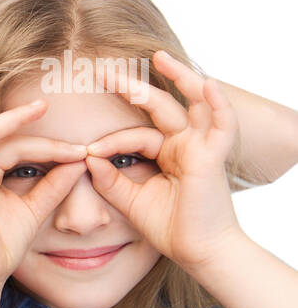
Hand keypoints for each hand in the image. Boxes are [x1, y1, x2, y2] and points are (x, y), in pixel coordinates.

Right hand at [0, 71, 87, 287]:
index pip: (19, 146)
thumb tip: (80, 161)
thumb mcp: (35, 210)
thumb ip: (54, 185)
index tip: (81, 150)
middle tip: (44, 100)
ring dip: (8, 120)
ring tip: (37, 107)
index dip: (51, 146)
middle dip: (16, 113)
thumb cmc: (0, 245)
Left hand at [85, 51, 240, 270]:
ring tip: (159, 56)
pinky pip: (221, 125)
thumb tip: (87, 156)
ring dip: (179, 78)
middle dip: (133, 87)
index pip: (135, 134)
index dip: (110, 141)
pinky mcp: (212, 157)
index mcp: (167, 153)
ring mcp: (201, 147)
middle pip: (160, 107)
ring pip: (192, 104)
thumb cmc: (169, 226)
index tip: (86, 151)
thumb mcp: (130, 199)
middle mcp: (185, 145)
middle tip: (103, 71)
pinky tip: (206, 84)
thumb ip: (109, 178)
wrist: (197, 251)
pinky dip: (216, 104)